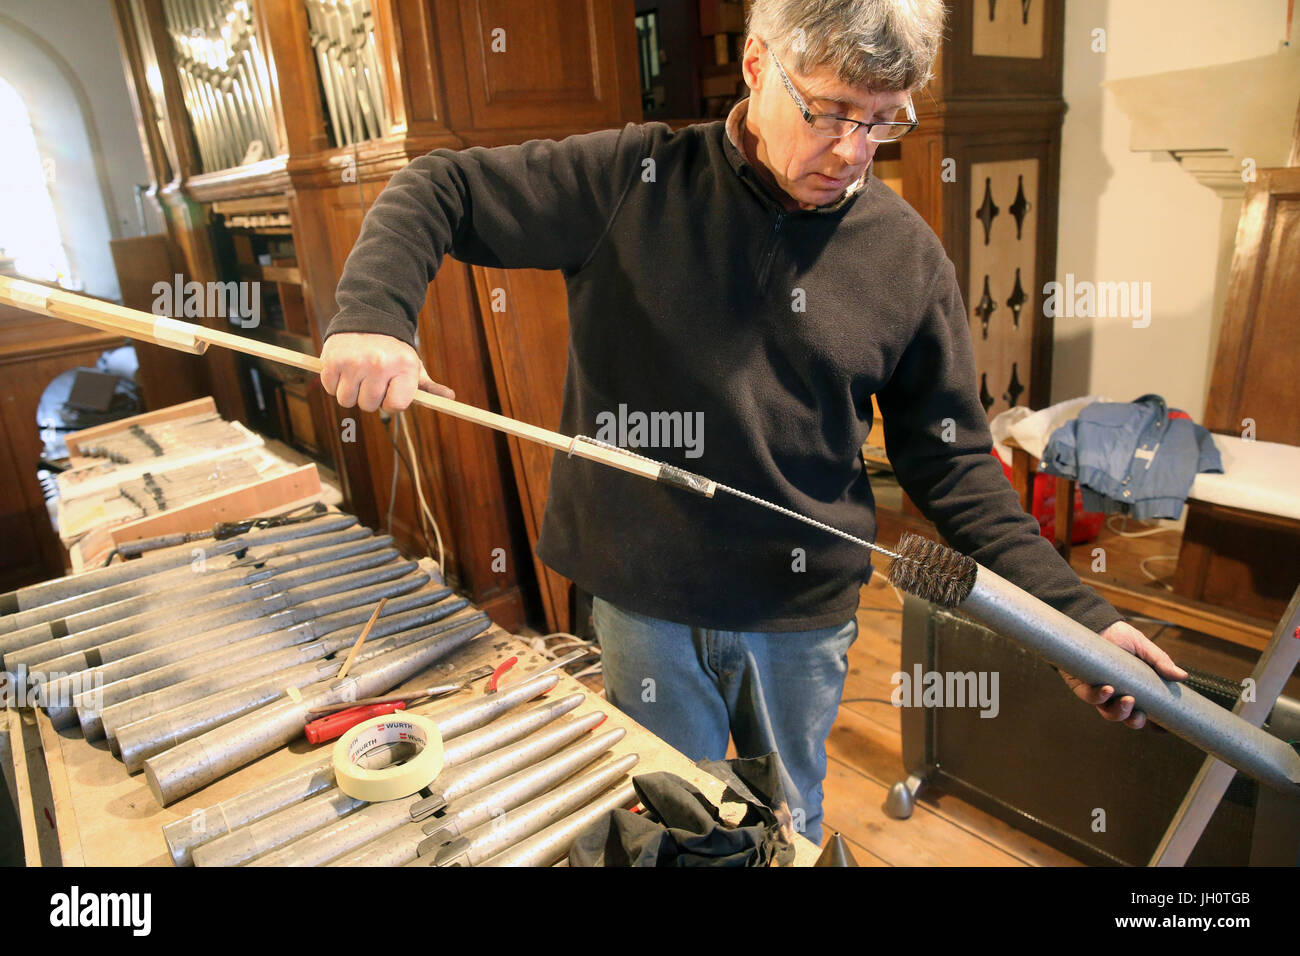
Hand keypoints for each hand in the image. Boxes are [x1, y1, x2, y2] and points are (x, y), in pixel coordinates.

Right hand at [319, 332, 454, 412]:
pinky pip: (330, 389)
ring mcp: (354, 362)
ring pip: (347, 401)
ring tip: (359, 373)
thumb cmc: (394, 351)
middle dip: (370, 397)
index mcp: (404, 367)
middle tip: (372, 378)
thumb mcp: (413, 365)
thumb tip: (450, 398)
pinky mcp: (332, 360)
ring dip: (351, 392)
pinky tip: (345, 368)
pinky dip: (335, 383)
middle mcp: (379, 364)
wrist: (369, 317)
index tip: (390, 390)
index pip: (395, 406)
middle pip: (369, 406)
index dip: (390, 402)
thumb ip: (429, 386)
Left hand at [1057, 620, 1187, 728]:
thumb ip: (1160, 661)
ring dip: (1119, 712)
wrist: (1094, 622)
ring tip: (1127, 699)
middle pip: (1127, 718)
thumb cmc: (1119, 635)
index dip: (1155, 724)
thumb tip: (1182, 676)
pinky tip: (1107, 689)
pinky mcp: (1082, 685)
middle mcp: (1118, 694)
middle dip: (1135, 721)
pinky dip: (1099, 697)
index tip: (1163, 728)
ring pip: (1109, 713)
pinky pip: (1089, 697)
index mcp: (1136, 689)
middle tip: (1140, 714)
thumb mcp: (1143, 647)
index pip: (1147, 712)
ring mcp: (1100, 691)